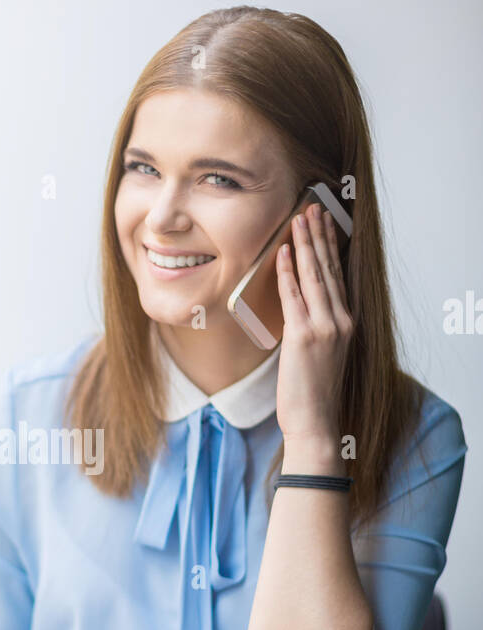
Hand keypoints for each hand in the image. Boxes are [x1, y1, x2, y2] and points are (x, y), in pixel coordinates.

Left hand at [275, 203, 352, 455]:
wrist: (315, 422)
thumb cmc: (313, 393)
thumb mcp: (319, 355)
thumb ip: (313, 328)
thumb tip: (296, 309)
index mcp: (346, 323)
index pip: (338, 276)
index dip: (331, 247)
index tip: (325, 223)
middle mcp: (340, 321)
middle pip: (329, 269)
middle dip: (319, 236)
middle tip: (312, 207)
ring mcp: (324, 328)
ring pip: (315, 277)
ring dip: (305, 245)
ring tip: (300, 218)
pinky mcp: (304, 337)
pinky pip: (294, 297)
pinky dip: (288, 272)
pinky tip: (282, 252)